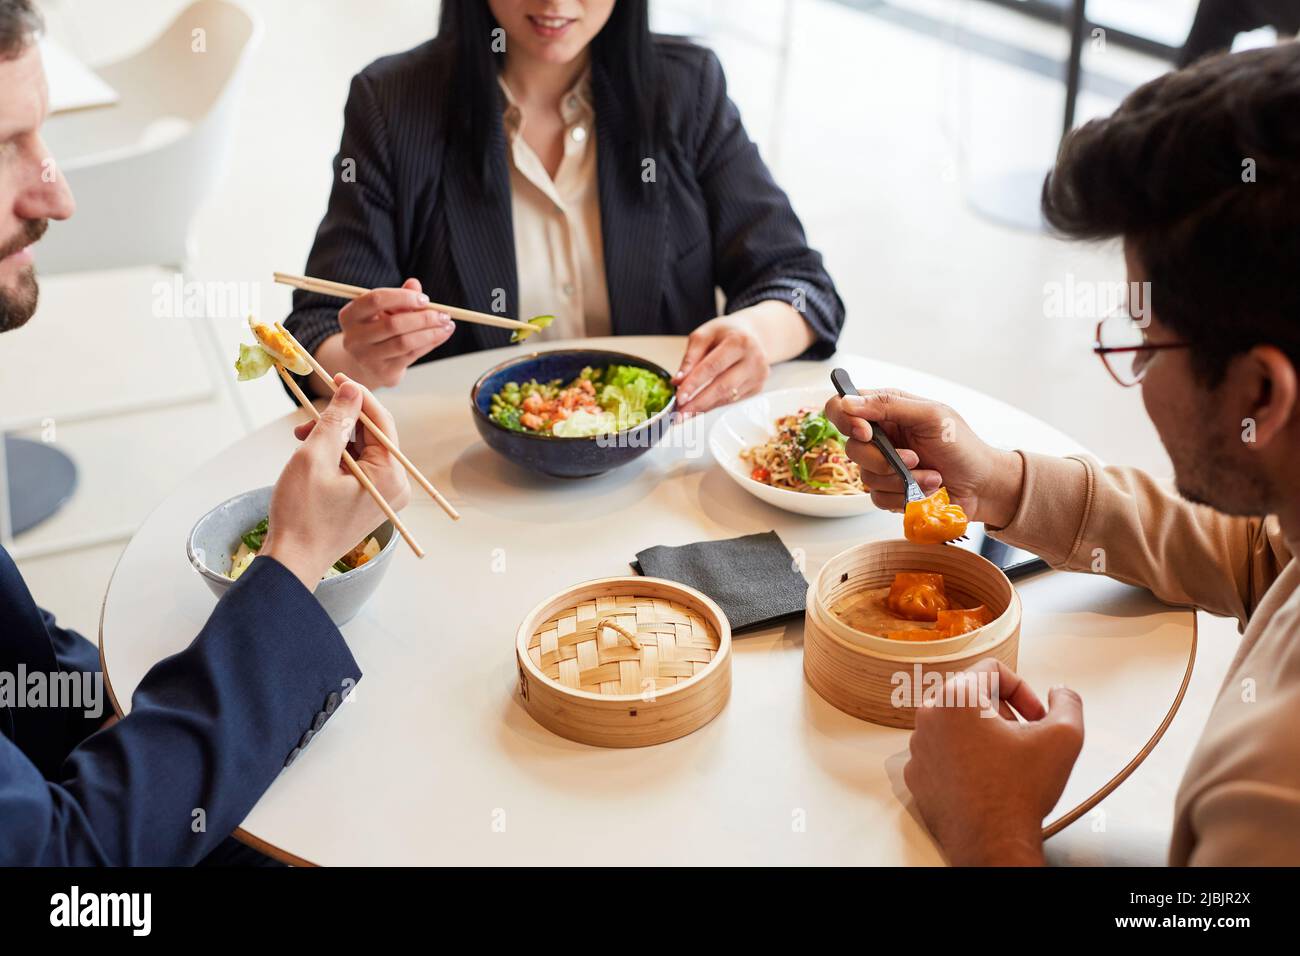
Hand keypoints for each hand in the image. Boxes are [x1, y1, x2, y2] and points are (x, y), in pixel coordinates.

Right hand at [262, 376, 410, 588]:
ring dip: (333, 437)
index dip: (358, 397)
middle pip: (372, 435)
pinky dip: (334, 455)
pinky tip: (310, 452)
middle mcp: (394, 485)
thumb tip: (352, 389)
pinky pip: (355, 466)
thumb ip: (336, 420)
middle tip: (310, 413)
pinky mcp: (367, 500)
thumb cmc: (302, 515)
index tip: (336, 378)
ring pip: (360, 449)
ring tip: (301, 437)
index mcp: (389, 476)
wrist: (292, 561)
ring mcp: (382, 494)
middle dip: (340, 419)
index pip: (381, 422)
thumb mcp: (314, 457)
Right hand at [318, 278, 453, 389]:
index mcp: (350, 315)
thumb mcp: (385, 310)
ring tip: (447, 325)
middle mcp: (353, 338)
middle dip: (423, 318)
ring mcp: (366, 357)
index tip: (424, 299)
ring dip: (431, 333)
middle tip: (444, 314)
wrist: (368, 363)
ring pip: (404, 342)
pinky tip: (442, 335)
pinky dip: (430, 343)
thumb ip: (399, 297)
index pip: (375, 300)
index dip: (402, 297)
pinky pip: (411, 355)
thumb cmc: (378, 329)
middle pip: (393, 324)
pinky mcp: (382, 371)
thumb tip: (414, 284)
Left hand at [674, 315, 770, 413]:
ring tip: (685, 414)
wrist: (752, 334)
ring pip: (727, 397)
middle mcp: (753, 359)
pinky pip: (732, 400)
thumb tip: (678, 382)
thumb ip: (690, 358)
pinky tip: (700, 408)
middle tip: (680, 414)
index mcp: (739, 341)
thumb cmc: (726, 333)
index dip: (694, 384)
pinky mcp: (757, 387)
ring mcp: (758, 375)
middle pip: (723, 386)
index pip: (712, 367)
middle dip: (698, 403)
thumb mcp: (704, 336)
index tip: (679, 398)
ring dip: (704, 408)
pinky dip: (714, 405)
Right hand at [823, 389, 1024, 527]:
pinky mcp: (888, 491)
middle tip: (914, 458)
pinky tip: (926, 489)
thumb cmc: (962, 446)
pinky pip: (877, 498)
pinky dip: (904, 496)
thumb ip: (890, 405)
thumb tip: (848, 402)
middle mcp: (880, 436)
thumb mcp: (931, 416)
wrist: (982, 486)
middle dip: (883, 460)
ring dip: (903, 480)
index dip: (845, 419)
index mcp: (886, 410)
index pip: (841, 407)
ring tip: (931, 476)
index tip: (867, 433)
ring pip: (865, 477)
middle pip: (851, 448)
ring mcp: (882, 465)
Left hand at [904, 660, 1084, 865]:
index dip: (1023, 688)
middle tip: (1023, 735)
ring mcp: (919, 746)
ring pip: (954, 722)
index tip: (1035, 714)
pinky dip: (963, 755)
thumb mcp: (1064, 738)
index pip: (992, 668)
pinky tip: (986, 776)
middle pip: (970, 693)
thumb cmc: (1017, 796)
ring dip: (982, 732)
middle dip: (1002, 709)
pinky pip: (941, 749)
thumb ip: (1068, 702)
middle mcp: (930, 716)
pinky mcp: (916, 772)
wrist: (992, 843)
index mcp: (957, 698)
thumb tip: (1060, 694)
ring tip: (1006, 758)